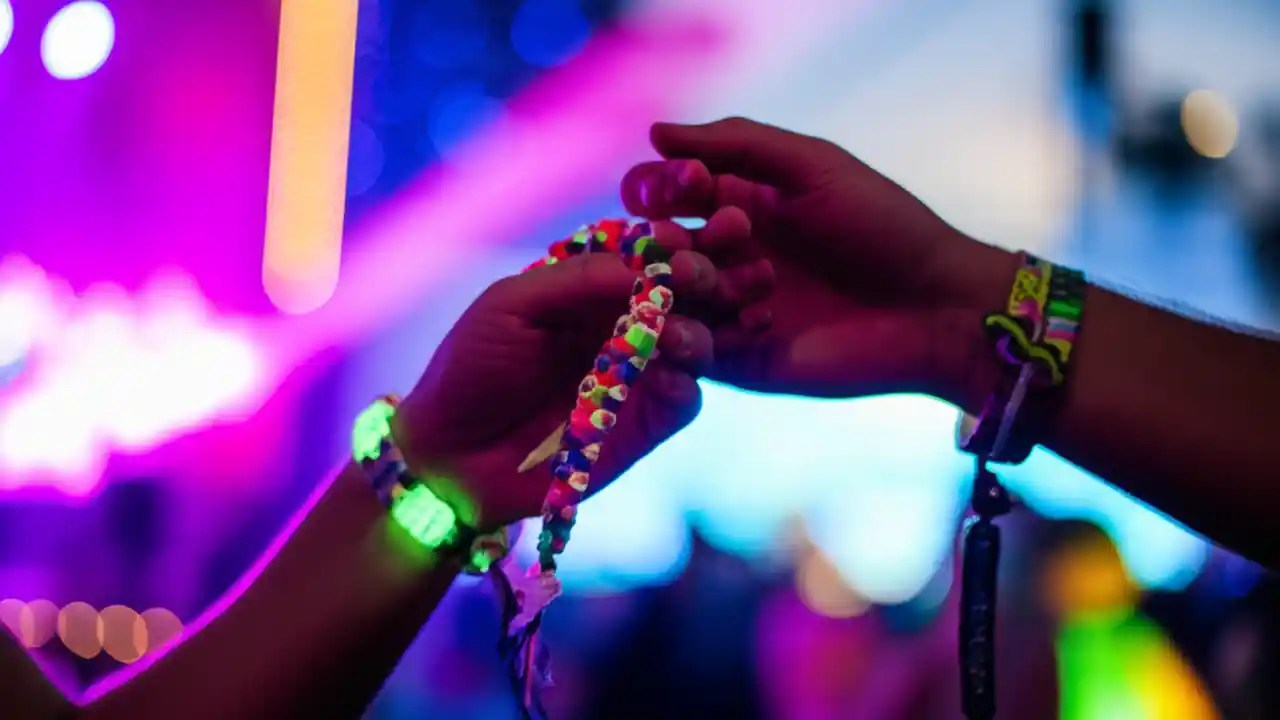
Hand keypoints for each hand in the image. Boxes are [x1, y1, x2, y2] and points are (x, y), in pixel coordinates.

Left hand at [390, 233, 735, 529]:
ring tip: (676, 334)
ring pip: (694, 346)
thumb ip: (574, 280)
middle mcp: (623, 326)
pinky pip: (683, 401)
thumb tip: (642, 267)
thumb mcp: (509, 304)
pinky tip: (671, 376)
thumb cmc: (470, 365)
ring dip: (696, 333)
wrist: (450, 451)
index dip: (669, 245)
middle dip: (698, 281)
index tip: (677, 240)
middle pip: (684, 296)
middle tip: (694, 276)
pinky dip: (685, 385)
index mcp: (592, 289)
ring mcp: (638, 375)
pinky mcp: (644, 425)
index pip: (648, 257)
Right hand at [621, 117, 1017, 410]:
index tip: (690, 182)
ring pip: (665, 299)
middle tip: (694, 241)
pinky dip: (694, 339)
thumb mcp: (813, 167)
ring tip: (709, 282)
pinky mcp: (738, 362)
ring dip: (680, 287)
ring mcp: (727, 311)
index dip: (658, 183)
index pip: (660, 191)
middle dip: (661, 240)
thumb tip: (655, 132)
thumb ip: (736, 144)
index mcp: (734, 204)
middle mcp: (722, 257)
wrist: (933, 308)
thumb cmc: (883, 227)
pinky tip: (733, 325)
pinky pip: (691, 352)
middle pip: (653, 246)